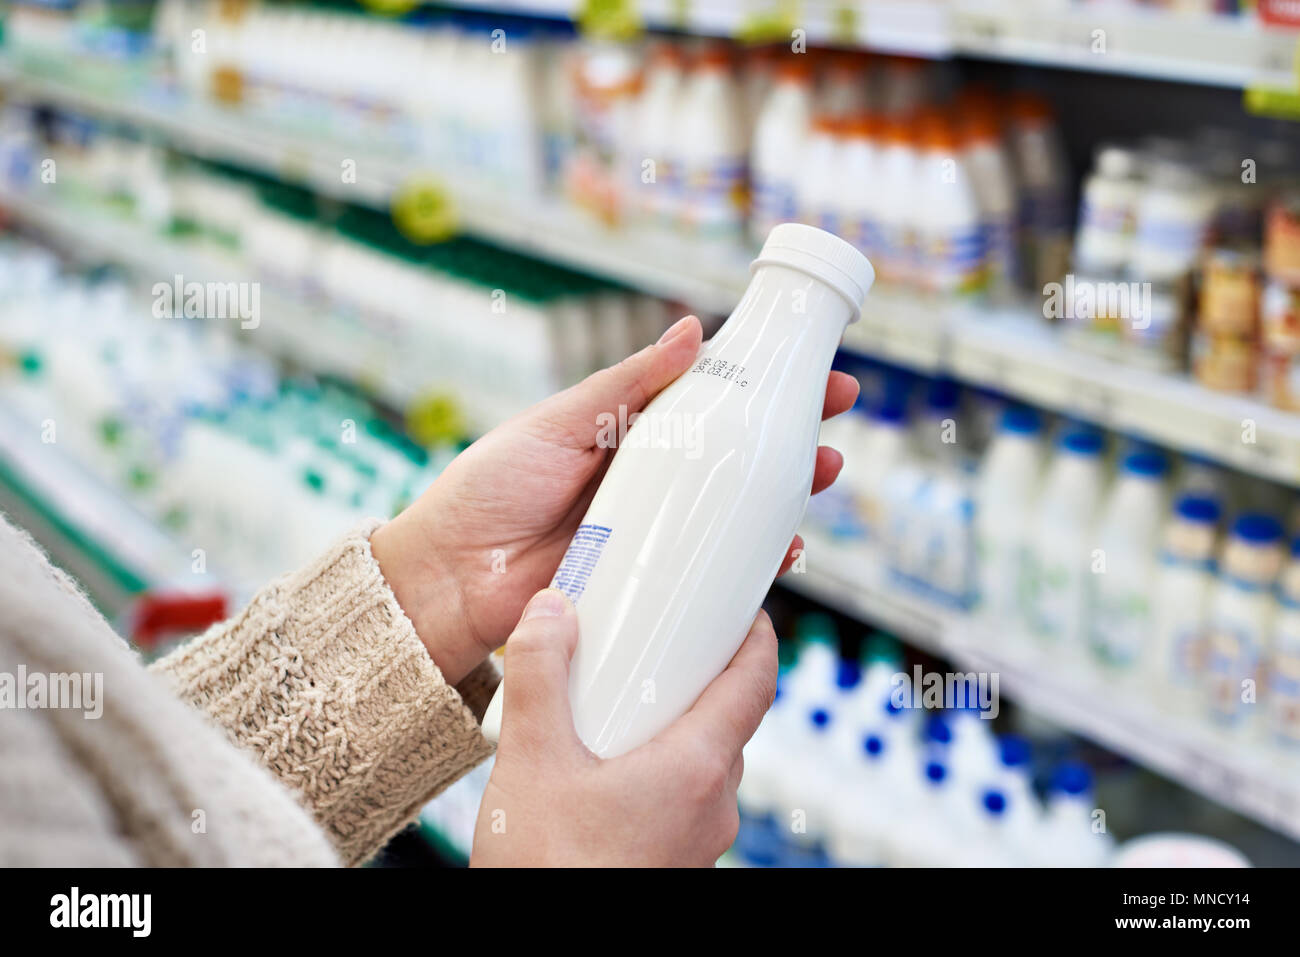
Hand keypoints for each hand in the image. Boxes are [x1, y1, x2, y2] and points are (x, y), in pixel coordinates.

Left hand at [371, 315, 858, 683]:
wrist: (447, 576)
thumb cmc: (489, 488)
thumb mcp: (558, 423)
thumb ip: (625, 384)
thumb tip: (692, 331)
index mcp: (626, 433)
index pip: (709, 401)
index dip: (762, 386)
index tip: (813, 372)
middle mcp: (647, 481)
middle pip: (734, 458)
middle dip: (790, 442)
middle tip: (835, 427)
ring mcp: (651, 532)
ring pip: (732, 514)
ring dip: (784, 499)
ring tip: (821, 478)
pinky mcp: (647, 581)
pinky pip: (710, 570)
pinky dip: (750, 564)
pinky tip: (782, 554)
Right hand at [470, 588, 776, 866]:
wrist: (546, 953)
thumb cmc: (551, 872)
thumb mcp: (531, 759)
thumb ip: (540, 675)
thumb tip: (551, 612)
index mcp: (697, 767)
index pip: (756, 684)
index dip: (757, 638)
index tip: (745, 610)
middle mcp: (713, 804)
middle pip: (728, 719)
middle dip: (698, 678)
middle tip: (659, 646)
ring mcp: (698, 838)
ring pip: (703, 762)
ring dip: (673, 727)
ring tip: (619, 705)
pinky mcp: (675, 862)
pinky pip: (683, 798)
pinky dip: (659, 768)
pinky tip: (605, 765)